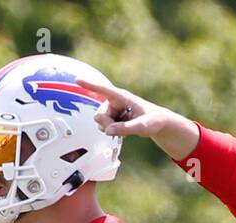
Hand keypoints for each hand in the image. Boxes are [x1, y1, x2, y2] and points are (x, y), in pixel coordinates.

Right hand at [77, 79, 200, 160]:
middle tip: (121, 130)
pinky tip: (124, 129)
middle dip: (107, 125)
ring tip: (127, 127)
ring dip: (110, 128)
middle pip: (99, 115)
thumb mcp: (143, 127)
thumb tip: (107, 131)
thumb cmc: (153, 121)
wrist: (157, 123)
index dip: (90, 85)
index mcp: (121, 97)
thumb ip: (126, 129)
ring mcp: (112, 110)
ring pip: (100, 122)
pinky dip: (113, 131)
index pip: (103, 90)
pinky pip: (104, 126)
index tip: (77, 80)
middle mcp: (114, 102)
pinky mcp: (112, 117)